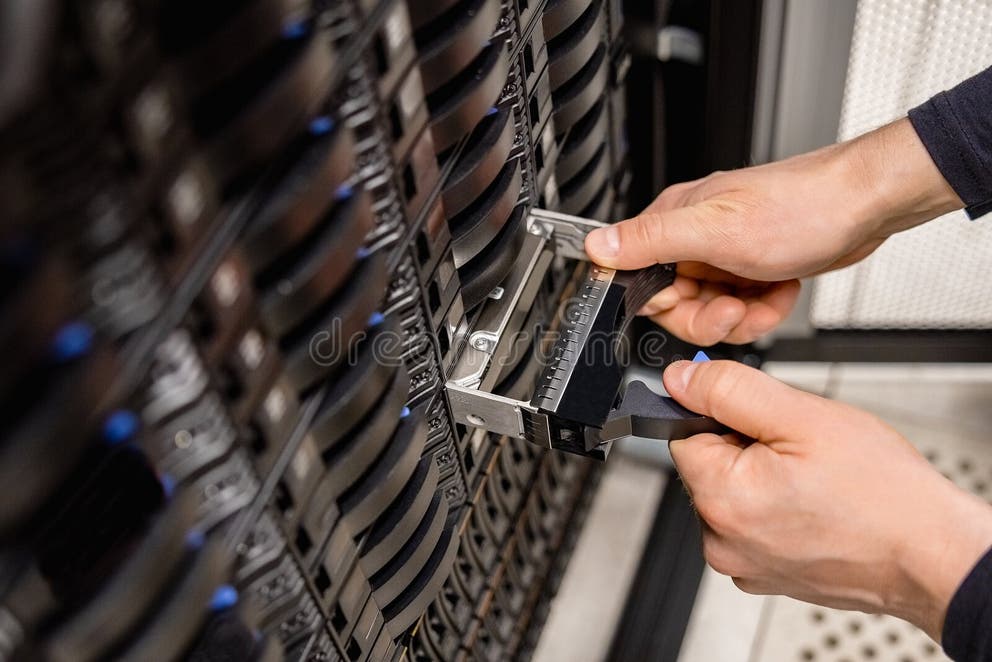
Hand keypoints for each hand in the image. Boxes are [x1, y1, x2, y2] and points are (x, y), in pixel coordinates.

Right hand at [585, 118, 962, 344]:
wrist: (866, 205)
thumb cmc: (801, 206)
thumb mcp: (715, 230)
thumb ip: (651, 240)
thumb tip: (598, 246)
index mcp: (675, 221)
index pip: (641, 281)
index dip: (668, 305)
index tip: (697, 302)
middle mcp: (695, 237)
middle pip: (678, 304)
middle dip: (711, 316)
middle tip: (736, 305)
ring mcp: (725, 253)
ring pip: (711, 311)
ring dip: (743, 314)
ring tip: (765, 297)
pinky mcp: (752, 267)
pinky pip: (743, 307)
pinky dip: (764, 308)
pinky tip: (780, 290)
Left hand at [662, 359, 991, 639]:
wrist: (931, 553)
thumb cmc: (881, 492)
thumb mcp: (801, 415)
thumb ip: (729, 390)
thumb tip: (678, 381)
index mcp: (720, 499)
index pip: (683, 434)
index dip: (724, 416)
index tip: (763, 421)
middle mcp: (721, 541)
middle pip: (707, 466)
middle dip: (745, 448)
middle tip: (799, 452)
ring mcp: (742, 565)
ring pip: (730, 495)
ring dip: (762, 479)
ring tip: (812, 482)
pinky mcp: (764, 576)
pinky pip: (751, 526)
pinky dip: (775, 511)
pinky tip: (813, 507)